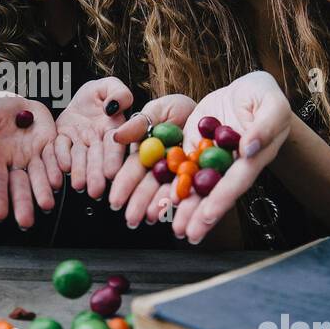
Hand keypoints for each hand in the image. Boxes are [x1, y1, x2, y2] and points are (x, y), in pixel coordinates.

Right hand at [0, 96, 58, 229]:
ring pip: (39, 177)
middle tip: (25, 221)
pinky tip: (57, 181)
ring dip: (42, 191)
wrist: (18, 101)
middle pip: (19, 186)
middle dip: (22, 203)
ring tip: (46, 204)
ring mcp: (33, 156)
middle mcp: (15, 162)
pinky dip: (56, 170)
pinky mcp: (50, 147)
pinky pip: (54, 159)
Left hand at [47, 77, 133, 198]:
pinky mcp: (62, 141)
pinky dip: (61, 158)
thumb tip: (113, 107)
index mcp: (113, 129)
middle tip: (95, 190)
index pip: (114, 145)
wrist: (78, 99)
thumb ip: (119, 94)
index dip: (113, 159)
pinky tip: (63, 167)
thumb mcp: (110, 86)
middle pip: (96, 158)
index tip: (111, 172)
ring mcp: (79, 143)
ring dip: (79, 172)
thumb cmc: (99, 94)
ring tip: (79, 185)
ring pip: (79, 158)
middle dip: (96, 174)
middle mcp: (97, 141)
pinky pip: (59, 149)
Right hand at [106, 94, 196, 228]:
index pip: (133, 170)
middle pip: (149, 186)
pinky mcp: (202, 179)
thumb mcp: (158, 110)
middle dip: (139, 203)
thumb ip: (138, 124)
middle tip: (131, 218)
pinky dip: (187, 201)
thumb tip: (116, 137)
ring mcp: (181, 175)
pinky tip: (178, 210)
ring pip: (169, 192)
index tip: (116, 199)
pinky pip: (194, 192)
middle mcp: (161, 168)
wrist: (214, 110)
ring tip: (152, 217)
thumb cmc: (179, 109)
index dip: (124, 185)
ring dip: (160, 206)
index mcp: (146, 152)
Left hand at [169, 71, 291, 244]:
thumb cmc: (266, 96)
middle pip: (212, 192)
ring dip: (178, 203)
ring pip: (192, 184)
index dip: (221, 200)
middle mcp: (230, 165)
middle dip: (197, 213)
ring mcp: (210, 158)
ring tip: (161, 221)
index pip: (236, 182)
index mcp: (253, 158)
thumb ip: (265, 126)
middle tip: (183, 234)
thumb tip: (249, 148)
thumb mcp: (272, 104)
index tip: (206, 217)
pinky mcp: (194, 148)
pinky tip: (153, 196)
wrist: (246, 89)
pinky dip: (166, 181)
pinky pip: (178, 166)